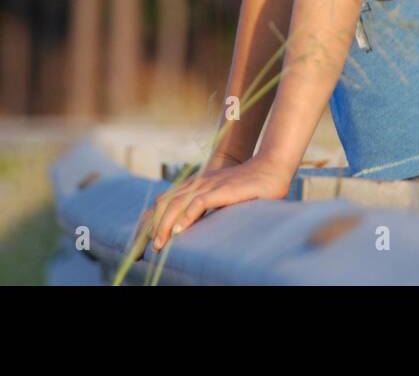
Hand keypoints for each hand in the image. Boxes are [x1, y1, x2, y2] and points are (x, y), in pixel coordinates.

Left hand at [135, 155, 294, 255]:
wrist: (271, 168)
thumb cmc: (251, 186)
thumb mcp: (224, 197)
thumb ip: (210, 207)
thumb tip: (195, 226)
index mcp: (196, 184)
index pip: (166, 200)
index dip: (154, 220)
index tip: (147, 240)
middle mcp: (198, 183)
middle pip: (166, 203)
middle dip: (154, 227)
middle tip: (149, 248)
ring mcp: (209, 184)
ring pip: (177, 204)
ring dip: (165, 226)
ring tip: (159, 244)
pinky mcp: (222, 189)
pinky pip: (198, 203)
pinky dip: (186, 217)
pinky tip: (180, 230)